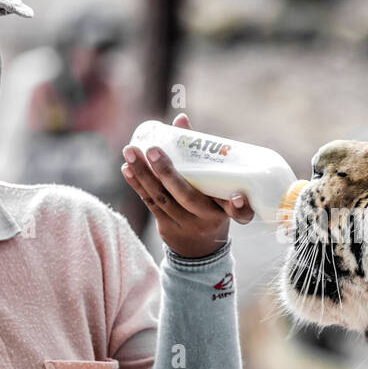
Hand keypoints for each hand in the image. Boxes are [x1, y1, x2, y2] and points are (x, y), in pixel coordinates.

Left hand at [121, 113, 254, 257]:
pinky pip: (150, 204)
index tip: (238, 196)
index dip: (241, 207)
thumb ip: (200, 154)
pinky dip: (138, 185)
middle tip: (152, 149)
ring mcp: (184, 225)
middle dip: (167, 173)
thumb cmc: (211, 205)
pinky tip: (127, 168)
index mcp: (227, 211)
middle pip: (187, 197)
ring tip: (130, 151)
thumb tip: (180, 119)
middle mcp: (207, 220)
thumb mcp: (217, 188)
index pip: (240, 213)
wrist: (200, 249)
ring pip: (162, 198)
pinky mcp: (166, 227)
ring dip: (143, 174)